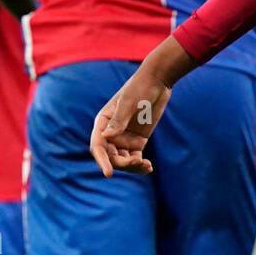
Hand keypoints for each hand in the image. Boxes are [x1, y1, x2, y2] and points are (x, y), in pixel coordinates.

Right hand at [89, 36, 190, 176]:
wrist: (158, 81)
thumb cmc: (140, 87)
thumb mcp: (130, 102)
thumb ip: (119, 119)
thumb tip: (106, 136)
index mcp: (103, 122)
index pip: (98, 146)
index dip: (102, 160)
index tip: (109, 173)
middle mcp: (111, 132)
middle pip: (110, 156)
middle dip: (121, 163)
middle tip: (137, 162)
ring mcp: (124, 138)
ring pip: (122, 160)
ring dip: (132, 167)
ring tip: (145, 165)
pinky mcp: (137, 141)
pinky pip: (135, 158)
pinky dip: (140, 165)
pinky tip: (148, 168)